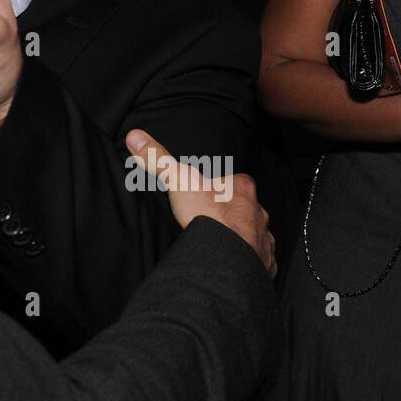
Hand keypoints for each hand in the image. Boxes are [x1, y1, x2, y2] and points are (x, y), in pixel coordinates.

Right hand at [125, 129, 275, 277]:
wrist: (229, 261)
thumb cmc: (211, 219)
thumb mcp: (179, 180)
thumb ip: (159, 159)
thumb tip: (136, 137)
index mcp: (242, 189)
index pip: (237, 180)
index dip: (223, 185)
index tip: (208, 190)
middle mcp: (258, 213)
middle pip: (247, 207)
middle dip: (234, 212)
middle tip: (213, 217)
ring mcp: (263, 239)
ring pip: (256, 233)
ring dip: (243, 236)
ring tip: (223, 242)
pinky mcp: (264, 263)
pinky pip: (262, 260)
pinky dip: (252, 260)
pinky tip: (237, 262)